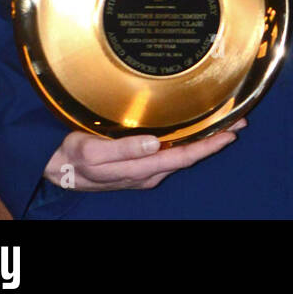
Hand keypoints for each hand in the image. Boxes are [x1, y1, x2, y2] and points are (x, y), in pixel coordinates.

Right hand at [42, 118, 246, 190]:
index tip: (229, 133)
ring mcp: (144, 169)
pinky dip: (188, 141)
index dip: (208, 145)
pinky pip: (171, 152)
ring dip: (204, 139)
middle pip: (188, 155)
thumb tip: (155, 143)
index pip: (182, 156)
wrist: (53, 169)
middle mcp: (148, 172)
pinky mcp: (139, 163)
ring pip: (181, 153)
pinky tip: (195, 130)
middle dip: (214, 140)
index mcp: (140, 170)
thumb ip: (124, 150)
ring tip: (225, 123)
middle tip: (239, 121)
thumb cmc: (71, 158)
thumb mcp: (91, 152)